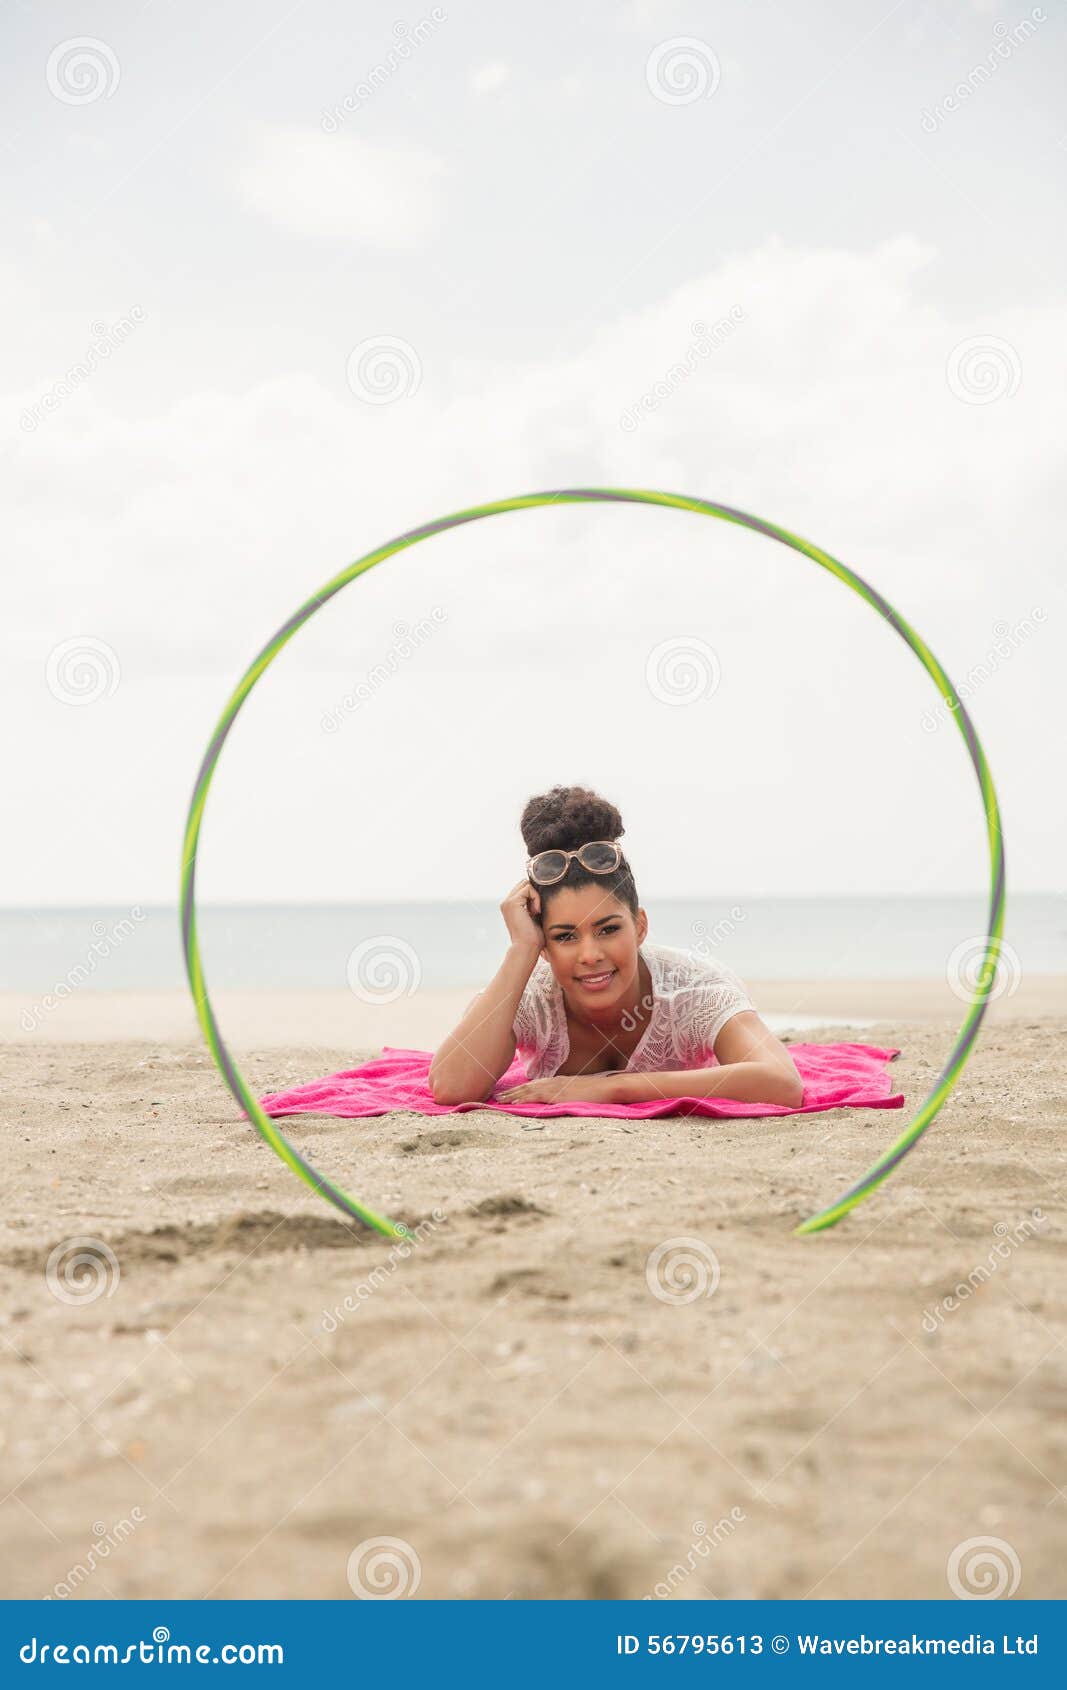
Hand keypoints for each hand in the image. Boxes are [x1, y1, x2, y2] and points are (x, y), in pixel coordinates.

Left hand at [497, 1073, 618, 1105]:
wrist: (607, 1088)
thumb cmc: (596, 1092)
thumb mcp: (577, 1092)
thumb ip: (565, 1094)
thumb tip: (558, 1100)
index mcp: (556, 1081)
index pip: (533, 1084)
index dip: (519, 1089)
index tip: (507, 1094)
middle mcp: (552, 1082)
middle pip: (527, 1086)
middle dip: (511, 1092)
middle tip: (495, 1097)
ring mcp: (555, 1087)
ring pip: (528, 1090)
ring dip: (512, 1095)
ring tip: (499, 1101)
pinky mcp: (557, 1095)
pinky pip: (536, 1097)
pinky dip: (524, 1099)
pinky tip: (514, 1103)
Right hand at [500, 877, 543, 953]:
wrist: (527, 947)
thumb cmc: (534, 937)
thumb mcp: (534, 917)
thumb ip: (534, 904)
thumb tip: (544, 891)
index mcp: (510, 906)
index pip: (523, 888)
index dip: (534, 894)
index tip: (539, 910)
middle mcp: (506, 902)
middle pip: (524, 883)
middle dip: (535, 893)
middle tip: (538, 909)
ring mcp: (508, 902)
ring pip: (527, 884)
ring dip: (536, 896)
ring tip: (536, 911)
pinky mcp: (512, 902)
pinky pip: (528, 888)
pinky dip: (536, 898)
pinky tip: (536, 912)